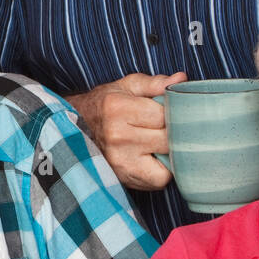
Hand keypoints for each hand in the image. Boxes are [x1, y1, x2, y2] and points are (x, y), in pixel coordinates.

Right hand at [68, 72, 186, 190]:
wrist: (77, 130)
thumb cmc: (106, 106)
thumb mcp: (127, 86)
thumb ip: (155, 83)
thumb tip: (181, 79)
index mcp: (117, 108)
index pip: (164, 114)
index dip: (172, 112)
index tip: (168, 111)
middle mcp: (117, 136)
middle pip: (167, 139)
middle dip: (174, 133)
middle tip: (169, 127)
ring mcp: (120, 161)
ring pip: (168, 164)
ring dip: (170, 155)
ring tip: (160, 144)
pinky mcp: (124, 178)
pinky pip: (158, 180)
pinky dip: (162, 170)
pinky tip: (153, 158)